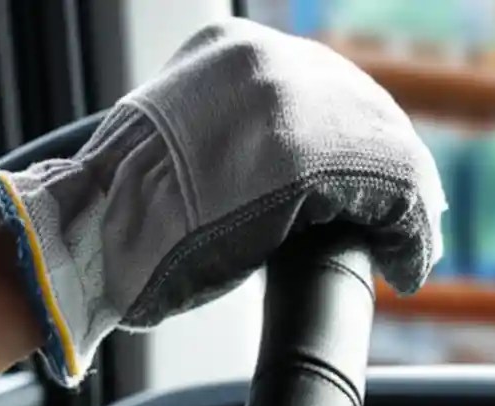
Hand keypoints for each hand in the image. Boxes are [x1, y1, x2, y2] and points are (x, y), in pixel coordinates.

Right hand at [0, 18, 445, 385]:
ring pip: (385, 148)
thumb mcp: (180, 148)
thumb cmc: (121, 218)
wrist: (87, 239)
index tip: (371, 193)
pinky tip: (405, 267)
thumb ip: (233, 138)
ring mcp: (289, 99)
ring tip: (405, 255)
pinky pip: (392, 191)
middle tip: (403, 228)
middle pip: (365, 110)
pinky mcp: (312, 154)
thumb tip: (288, 176)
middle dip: (390, 176)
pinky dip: (407, 235)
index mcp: (230, 51)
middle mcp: (265, 57)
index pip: (324, 90)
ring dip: (404, 210)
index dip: (357, 146)